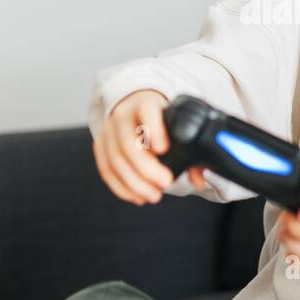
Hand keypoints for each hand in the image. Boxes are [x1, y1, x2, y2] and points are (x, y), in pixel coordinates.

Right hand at [92, 88, 208, 202]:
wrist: (135, 108)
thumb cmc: (162, 120)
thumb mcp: (177, 125)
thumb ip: (192, 151)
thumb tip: (200, 179)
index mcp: (146, 103)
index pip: (147, 111)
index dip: (154, 131)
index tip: (164, 149)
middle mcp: (123, 114)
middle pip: (128, 144)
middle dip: (147, 169)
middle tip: (165, 183)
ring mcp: (108, 130)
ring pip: (116, 160)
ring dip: (135, 184)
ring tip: (154, 196)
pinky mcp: (100, 145)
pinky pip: (106, 169)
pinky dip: (122, 187)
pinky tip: (137, 196)